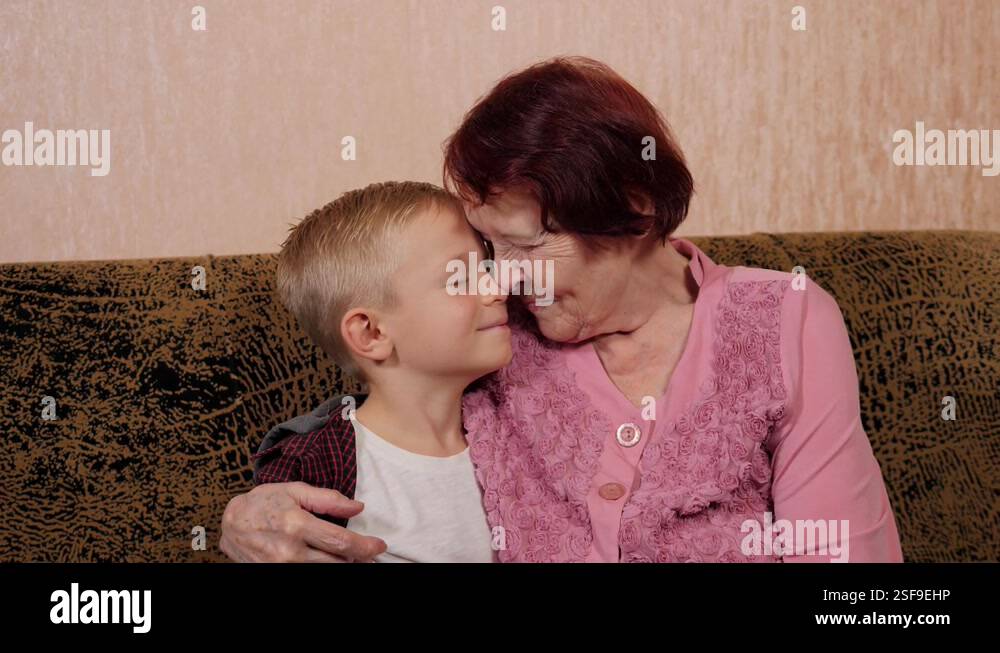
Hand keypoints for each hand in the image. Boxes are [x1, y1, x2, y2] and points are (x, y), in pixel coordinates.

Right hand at [219, 482, 387, 561]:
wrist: (231, 523)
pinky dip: (321, 568)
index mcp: (297, 525)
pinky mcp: (275, 574)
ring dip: (341, 564)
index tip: (379, 546)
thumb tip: (357, 507)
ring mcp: (281, 567)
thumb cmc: (263, 503)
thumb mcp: (295, 491)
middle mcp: (290, 551)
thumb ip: (328, 499)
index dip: (365, 546)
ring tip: (349, 557)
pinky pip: (306, 575)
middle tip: (367, 554)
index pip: (341, 542)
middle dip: (357, 559)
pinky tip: (328, 560)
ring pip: (324, 571)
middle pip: (337, 562)